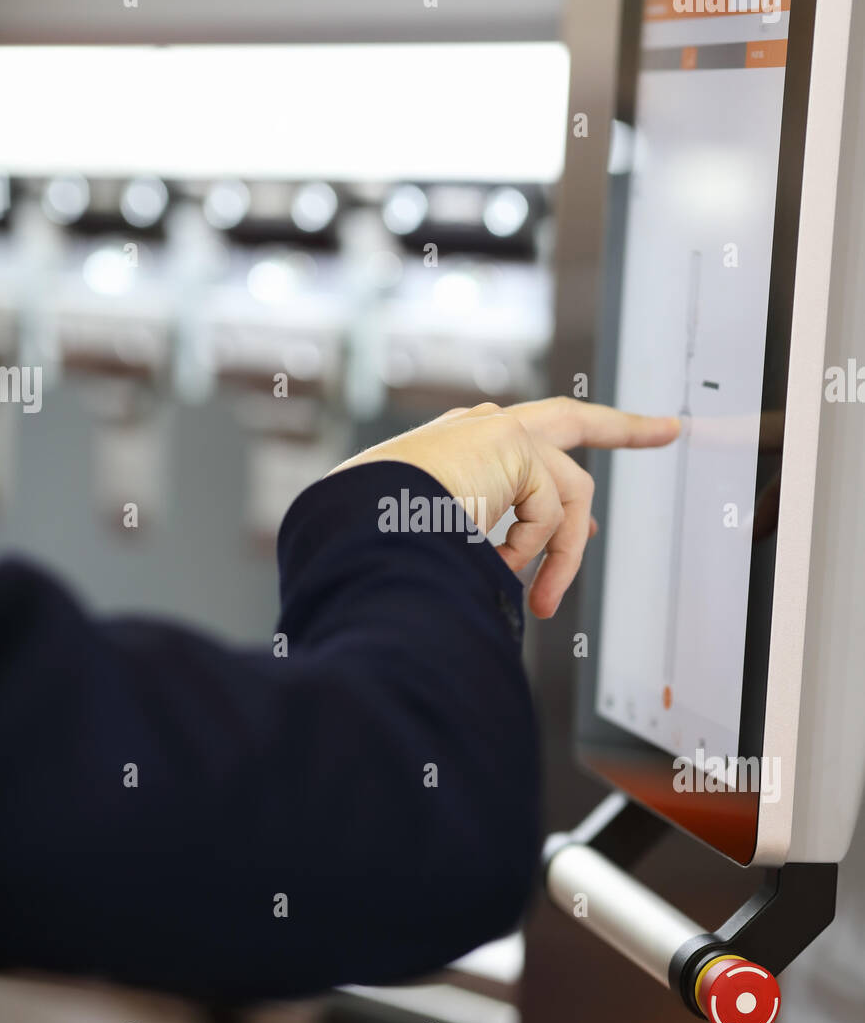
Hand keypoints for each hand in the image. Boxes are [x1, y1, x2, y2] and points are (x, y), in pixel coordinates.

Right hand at [330, 397, 679, 618]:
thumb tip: (517, 573)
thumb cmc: (377, 543)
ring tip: (545, 605)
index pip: (521, 451)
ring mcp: (497, 431)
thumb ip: (483, 546)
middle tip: (666, 429)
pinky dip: (537, 550)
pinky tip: (507, 568)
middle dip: (623, 424)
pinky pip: (552, 509)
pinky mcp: (513, 443)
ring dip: (562, 555)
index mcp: (455, 451)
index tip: (587, 517)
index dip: (555, 480)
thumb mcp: (435, 545)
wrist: (356, 525)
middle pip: (570, 418)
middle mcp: (478, 430)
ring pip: (567, 492)